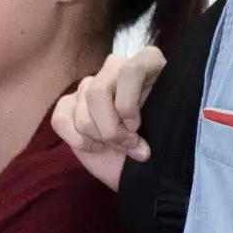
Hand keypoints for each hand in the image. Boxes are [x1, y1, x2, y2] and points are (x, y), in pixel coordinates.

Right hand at [49, 42, 167, 192]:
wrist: (144, 168)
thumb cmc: (162, 145)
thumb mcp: (172, 126)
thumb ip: (165, 111)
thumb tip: (140, 118)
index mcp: (148, 64)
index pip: (130, 69)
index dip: (128, 102)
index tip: (137, 126)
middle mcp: (116, 68)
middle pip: (98, 90)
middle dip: (111, 128)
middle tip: (129, 145)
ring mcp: (91, 85)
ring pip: (81, 105)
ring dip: (98, 136)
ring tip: (116, 148)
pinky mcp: (69, 105)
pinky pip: (60, 118)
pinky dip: (77, 139)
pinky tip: (95, 147)